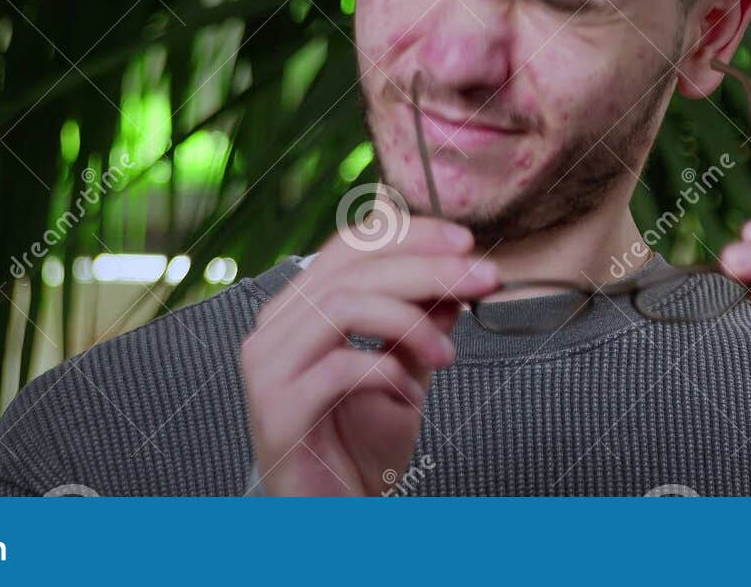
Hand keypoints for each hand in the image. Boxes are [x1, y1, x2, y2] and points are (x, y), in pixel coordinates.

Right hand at [241, 217, 498, 494]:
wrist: (329, 515)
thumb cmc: (360, 443)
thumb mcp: (407, 372)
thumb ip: (424, 324)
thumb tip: (459, 279)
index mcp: (299, 306)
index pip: (351, 246)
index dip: (410, 235)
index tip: (467, 243)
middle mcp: (275, 327)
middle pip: (352, 271)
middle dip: (427, 269)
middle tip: (481, 279)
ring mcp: (269, 365)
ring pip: (343, 307)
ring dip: (410, 321)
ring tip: (448, 354)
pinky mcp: (277, 407)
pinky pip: (339, 367)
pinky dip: (386, 371)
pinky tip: (411, 391)